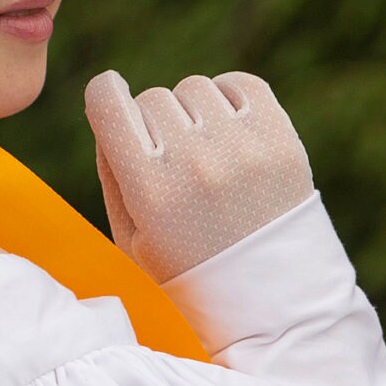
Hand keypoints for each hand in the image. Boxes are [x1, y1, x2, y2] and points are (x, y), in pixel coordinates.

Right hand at [84, 70, 314, 283]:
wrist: (272, 301)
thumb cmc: (190, 273)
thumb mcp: (132, 238)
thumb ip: (111, 171)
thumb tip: (106, 105)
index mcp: (151, 191)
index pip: (108, 104)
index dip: (104, 95)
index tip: (109, 99)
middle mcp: (196, 163)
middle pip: (152, 98)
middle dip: (153, 123)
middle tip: (170, 160)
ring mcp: (243, 149)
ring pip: (195, 88)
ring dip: (192, 112)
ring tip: (204, 152)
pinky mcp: (281, 140)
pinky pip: (243, 84)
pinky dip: (230, 98)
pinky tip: (229, 129)